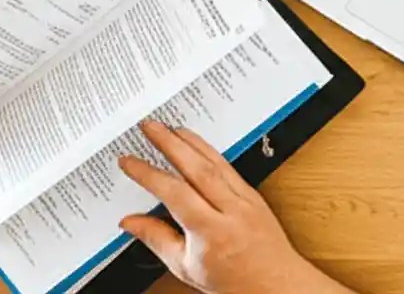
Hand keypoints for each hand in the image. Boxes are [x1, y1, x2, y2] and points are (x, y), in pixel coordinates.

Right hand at [118, 121, 351, 293]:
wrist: (275, 284)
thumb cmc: (234, 282)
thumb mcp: (186, 267)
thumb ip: (156, 239)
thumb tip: (130, 222)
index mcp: (210, 232)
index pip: (174, 193)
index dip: (148, 174)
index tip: (128, 161)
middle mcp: (230, 210)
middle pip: (196, 168)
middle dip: (169, 143)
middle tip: (149, 126)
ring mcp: (245, 199)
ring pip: (214, 162)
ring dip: (190, 141)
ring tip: (168, 127)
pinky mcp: (253, 194)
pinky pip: (228, 166)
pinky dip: (209, 151)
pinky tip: (196, 142)